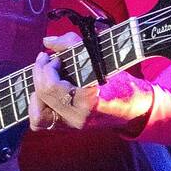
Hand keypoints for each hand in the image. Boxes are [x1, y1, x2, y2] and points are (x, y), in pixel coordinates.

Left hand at [30, 32, 155, 133]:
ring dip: (35, 92)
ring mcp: (72, 126)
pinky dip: (37, 106)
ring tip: (43, 78)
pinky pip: (40, 123)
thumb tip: (47, 41)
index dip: (48, 68)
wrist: (134, 107)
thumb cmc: (120, 81)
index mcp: (89, 100)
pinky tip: (44, 93)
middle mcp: (78, 117)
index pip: (53, 86)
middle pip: (43, 96)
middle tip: (45, 60)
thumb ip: (72, 44)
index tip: (55, 58)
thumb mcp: (100, 57)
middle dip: (39, 73)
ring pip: (36, 114)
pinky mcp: (68, 129)